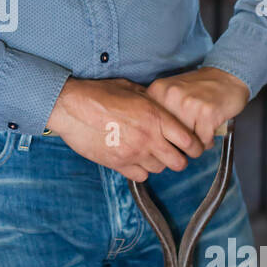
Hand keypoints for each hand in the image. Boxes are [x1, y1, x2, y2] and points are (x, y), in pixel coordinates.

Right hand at [45, 76, 205, 181]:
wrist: (70, 107)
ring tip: (151, 153)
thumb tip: (163, 105)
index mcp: (156, 116)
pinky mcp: (118, 164)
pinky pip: (141, 176)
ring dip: (159, 163)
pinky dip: (142, 170)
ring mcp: (133, 153)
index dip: (196, 147)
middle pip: (179, 162)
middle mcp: (148, 138)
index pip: (189, 142)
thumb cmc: (98, 94)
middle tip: (175, 153)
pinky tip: (136, 159)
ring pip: (160, 169)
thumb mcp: (131, 89)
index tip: (193, 147)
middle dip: (180, 159)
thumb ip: (152, 100)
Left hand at [144, 67, 249, 149]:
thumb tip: (153, 141)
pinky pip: (203, 141)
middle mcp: (170, 96)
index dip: (163, 134)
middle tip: (190, 133)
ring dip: (195, 142)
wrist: (228, 76)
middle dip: (180, 140)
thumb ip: (159, 111)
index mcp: (157, 91)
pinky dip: (208, 141)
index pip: (152, 126)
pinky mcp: (207, 113)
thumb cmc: (200, 88)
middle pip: (168, 136)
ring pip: (186, 140)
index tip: (172, 133)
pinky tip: (210, 130)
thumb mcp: (171, 92)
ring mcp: (188, 103)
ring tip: (200, 130)